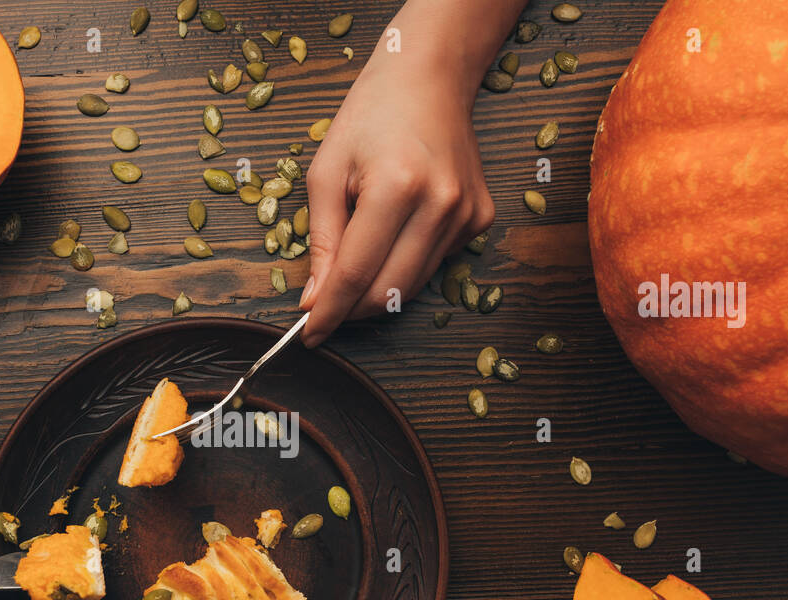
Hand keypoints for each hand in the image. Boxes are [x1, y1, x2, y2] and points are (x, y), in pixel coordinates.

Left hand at [299, 0, 517, 345]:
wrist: (430, 77)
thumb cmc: (371, 115)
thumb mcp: (327, 170)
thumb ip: (322, 240)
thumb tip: (315, 299)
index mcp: (397, 188)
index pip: (356, 274)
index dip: (328, 312)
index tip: (308, 334)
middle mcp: (440, 206)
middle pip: (388, 292)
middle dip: (351, 310)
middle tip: (323, 308)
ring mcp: (466, 215)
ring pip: (412, 286)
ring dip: (377, 290)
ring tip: (355, 262)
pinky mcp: (478, 219)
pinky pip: (432, 265)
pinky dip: (404, 266)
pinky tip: (392, 235)